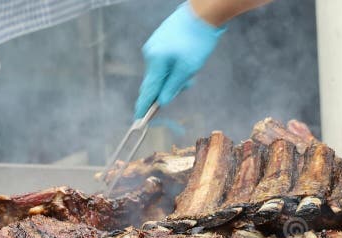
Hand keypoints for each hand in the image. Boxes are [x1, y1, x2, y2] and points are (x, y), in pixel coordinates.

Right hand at [134, 2, 225, 118]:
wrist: (202, 14)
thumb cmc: (197, 41)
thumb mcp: (188, 69)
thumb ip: (173, 87)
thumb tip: (161, 102)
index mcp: (155, 61)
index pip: (148, 90)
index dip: (143, 106)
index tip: (138, 119)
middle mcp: (150, 53)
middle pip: (155, 81)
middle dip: (168, 88)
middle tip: (188, 82)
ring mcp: (154, 46)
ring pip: (161, 71)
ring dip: (174, 77)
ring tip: (192, 67)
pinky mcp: (160, 41)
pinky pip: (164, 61)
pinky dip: (174, 67)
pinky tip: (187, 60)